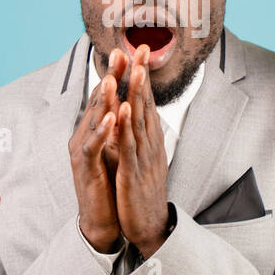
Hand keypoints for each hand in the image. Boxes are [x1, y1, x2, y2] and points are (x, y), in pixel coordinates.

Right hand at [69, 49, 126, 251]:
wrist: (102, 218)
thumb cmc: (109, 183)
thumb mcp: (115, 149)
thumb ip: (117, 127)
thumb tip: (129, 103)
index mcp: (94, 130)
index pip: (107, 96)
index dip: (117, 74)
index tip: (128, 51)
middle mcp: (84, 135)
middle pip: (98, 101)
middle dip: (110, 76)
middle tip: (119, 52)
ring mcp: (81, 150)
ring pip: (92, 120)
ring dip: (103, 98)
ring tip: (112, 78)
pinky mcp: (84, 168)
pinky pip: (93, 146)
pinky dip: (102, 131)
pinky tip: (113, 117)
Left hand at [114, 45, 170, 258]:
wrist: (150, 226)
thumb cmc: (144, 193)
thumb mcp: (144, 160)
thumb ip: (142, 138)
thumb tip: (143, 118)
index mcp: (150, 140)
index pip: (146, 102)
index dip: (142, 77)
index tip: (140, 52)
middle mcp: (150, 144)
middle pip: (145, 104)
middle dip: (142, 75)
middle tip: (141, 48)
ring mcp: (143, 158)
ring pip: (139, 121)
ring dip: (136, 94)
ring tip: (135, 69)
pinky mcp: (133, 173)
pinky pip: (129, 146)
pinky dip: (126, 126)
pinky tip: (123, 109)